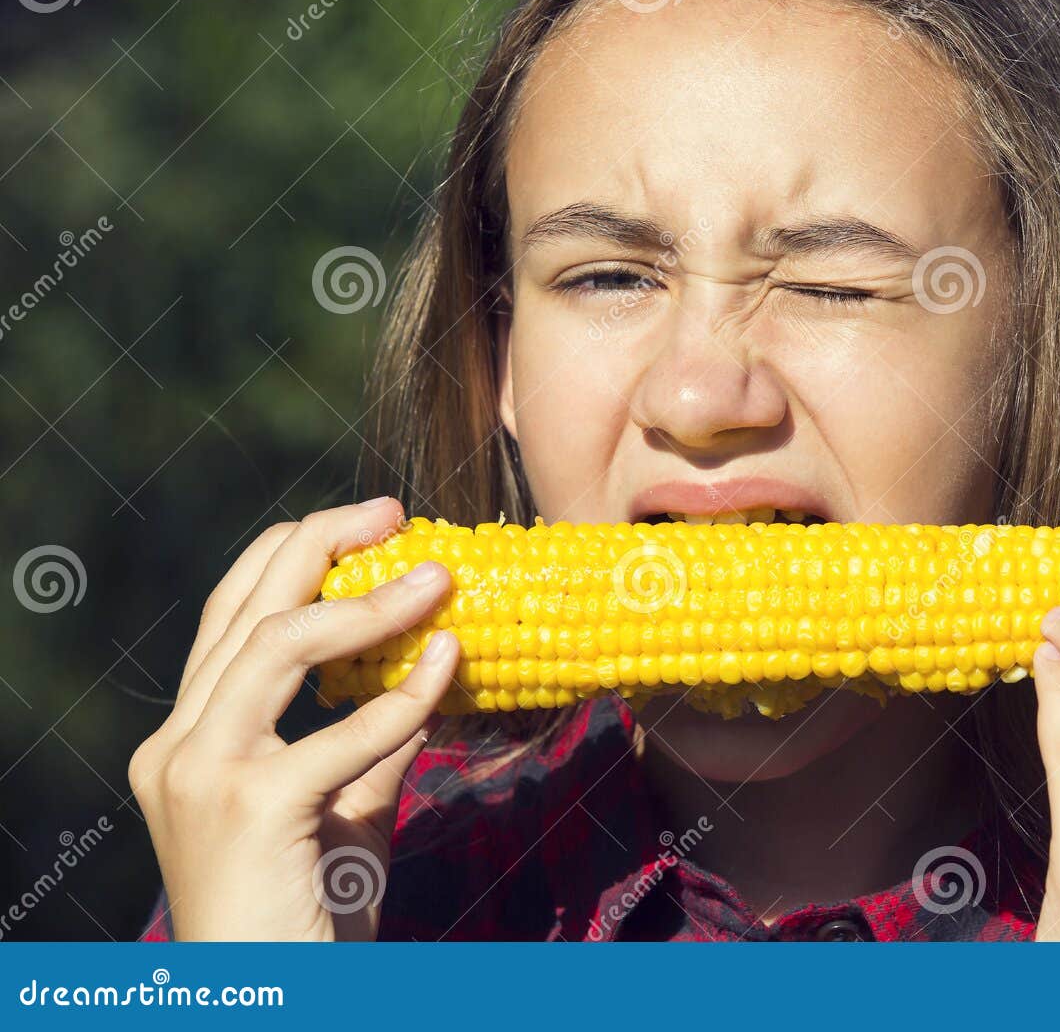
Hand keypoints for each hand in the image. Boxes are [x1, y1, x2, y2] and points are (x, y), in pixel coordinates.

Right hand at [128, 499, 459, 940]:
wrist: (269, 1009)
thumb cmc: (305, 915)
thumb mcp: (342, 809)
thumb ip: (372, 742)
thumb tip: (431, 672)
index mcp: (187, 741)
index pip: (230, 618)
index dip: (295, 555)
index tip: (368, 520)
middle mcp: (177, 748)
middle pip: (245, 611)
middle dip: (319, 544)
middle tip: (393, 510)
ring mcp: (202, 777)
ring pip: (276, 649)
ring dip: (366, 604)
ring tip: (437, 576)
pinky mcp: (247, 812)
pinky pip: (339, 735)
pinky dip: (402, 696)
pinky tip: (448, 664)